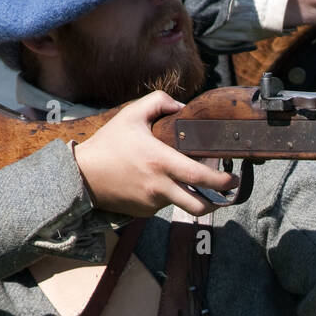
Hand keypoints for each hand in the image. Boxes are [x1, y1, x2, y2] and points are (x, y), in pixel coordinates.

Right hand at [74, 91, 237, 217]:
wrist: (82, 176)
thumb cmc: (108, 144)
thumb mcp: (131, 114)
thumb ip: (159, 102)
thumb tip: (182, 107)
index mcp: (161, 162)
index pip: (201, 177)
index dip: (222, 181)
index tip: (233, 179)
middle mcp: (159, 187)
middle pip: (199, 206)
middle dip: (218, 202)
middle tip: (226, 193)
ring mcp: (152, 203)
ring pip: (180, 204)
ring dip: (188, 195)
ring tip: (185, 181)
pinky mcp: (144, 213)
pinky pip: (163, 206)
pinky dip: (167, 197)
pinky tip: (156, 184)